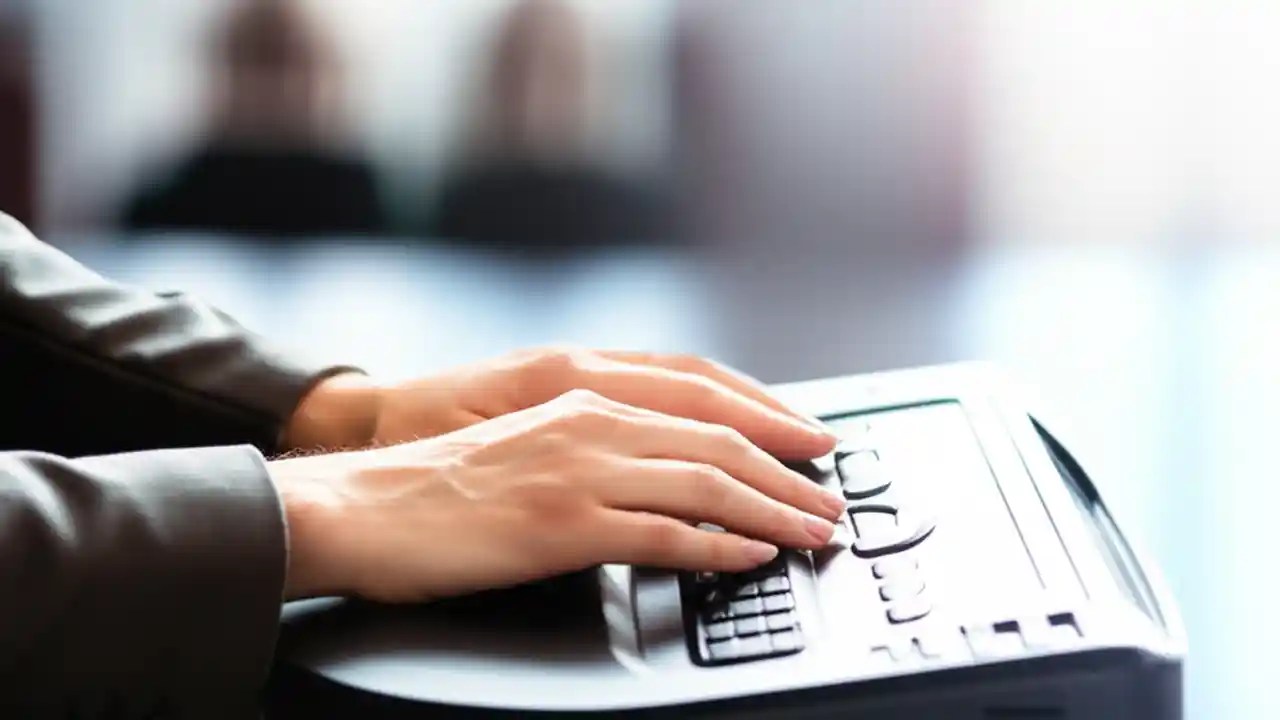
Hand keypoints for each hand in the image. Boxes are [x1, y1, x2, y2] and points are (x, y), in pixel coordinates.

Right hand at [271, 389, 844, 602]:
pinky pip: (661, 535)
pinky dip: (715, 548)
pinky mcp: (563, 525)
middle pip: (719, 439)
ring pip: (704, 483)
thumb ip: (592, 438)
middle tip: (831, 494)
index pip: (701, 395)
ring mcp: (579, 471)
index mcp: (582, 395)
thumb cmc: (439, 479)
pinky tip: (747, 557)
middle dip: (787, 469)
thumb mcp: (527, 436)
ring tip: (811, 531)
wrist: (364, 504)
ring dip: (770, 510)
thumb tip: (653, 463)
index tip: (809, 439)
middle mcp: (590, 422)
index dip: (768, 415)